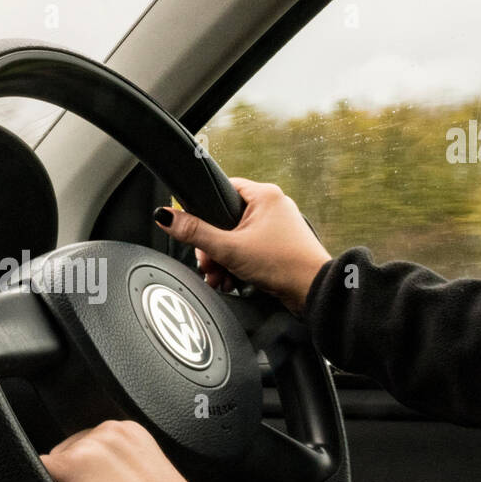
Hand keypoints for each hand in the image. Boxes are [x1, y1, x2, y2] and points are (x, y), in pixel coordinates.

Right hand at [154, 178, 330, 314]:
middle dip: (212, 247)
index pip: (221, 190)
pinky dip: (237, 265)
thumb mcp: (229, 248)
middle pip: (225, 220)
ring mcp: (277, 227)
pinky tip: (231, 280)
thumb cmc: (283, 264)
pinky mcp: (279, 246)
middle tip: (208, 264)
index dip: (203, 212)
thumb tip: (166, 217)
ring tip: (219, 277)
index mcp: (264, 195)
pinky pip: (249, 250)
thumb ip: (195, 233)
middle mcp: (272, 206)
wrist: (314, 292)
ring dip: (222, 260)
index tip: (195, 231)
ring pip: (236, 238)